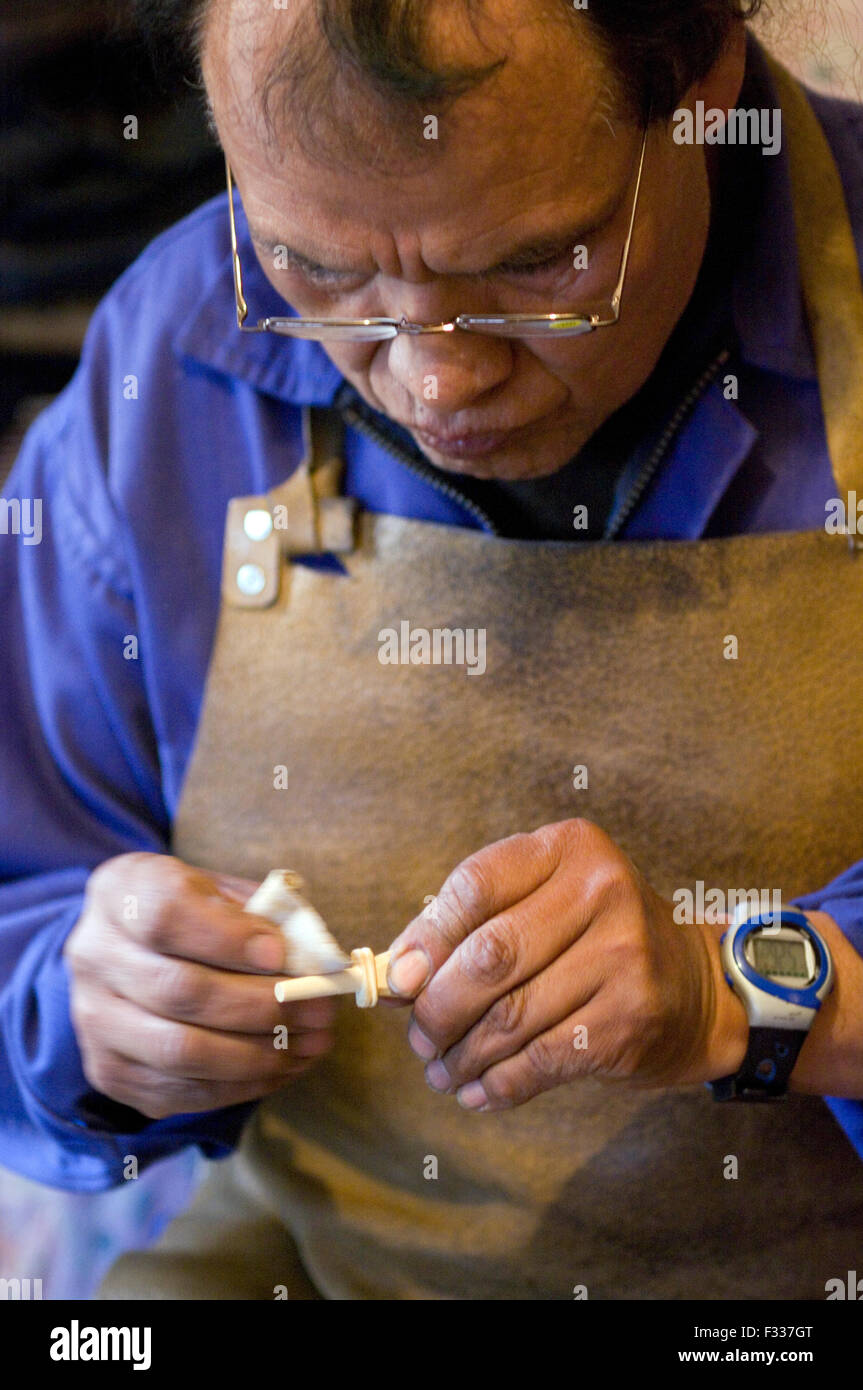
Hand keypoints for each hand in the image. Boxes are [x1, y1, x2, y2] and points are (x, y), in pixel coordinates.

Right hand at [64, 853, 337, 1118]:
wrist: (132, 950)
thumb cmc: (192, 913)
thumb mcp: (221, 890)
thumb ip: (261, 913)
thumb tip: (310, 959)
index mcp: (120, 892)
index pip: (165, 916)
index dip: (227, 938)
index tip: (280, 953)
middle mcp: (93, 955)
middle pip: (179, 991)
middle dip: (262, 1005)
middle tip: (320, 1007)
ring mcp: (94, 1020)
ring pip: (180, 1051)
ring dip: (259, 1054)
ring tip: (313, 1042)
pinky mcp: (110, 1072)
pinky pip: (181, 1091)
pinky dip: (242, 1085)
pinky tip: (285, 1066)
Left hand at [385, 819, 748, 1110]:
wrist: (692, 986)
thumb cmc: (593, 939)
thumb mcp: (541, 903)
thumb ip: (471, 926)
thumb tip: (398, 979)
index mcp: (569, 848)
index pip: (476, 886)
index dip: (426, 938)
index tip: (399, 983)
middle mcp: (602, 891)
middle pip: (489, 957)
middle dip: (438, 1008)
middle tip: (420, 1037)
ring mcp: (623, 956)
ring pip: (510, 1017)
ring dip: (462, 1055)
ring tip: (442, 1069)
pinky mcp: (631, 1019)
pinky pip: (542, 1060)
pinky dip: (498, 1083)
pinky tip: (477, 1091)